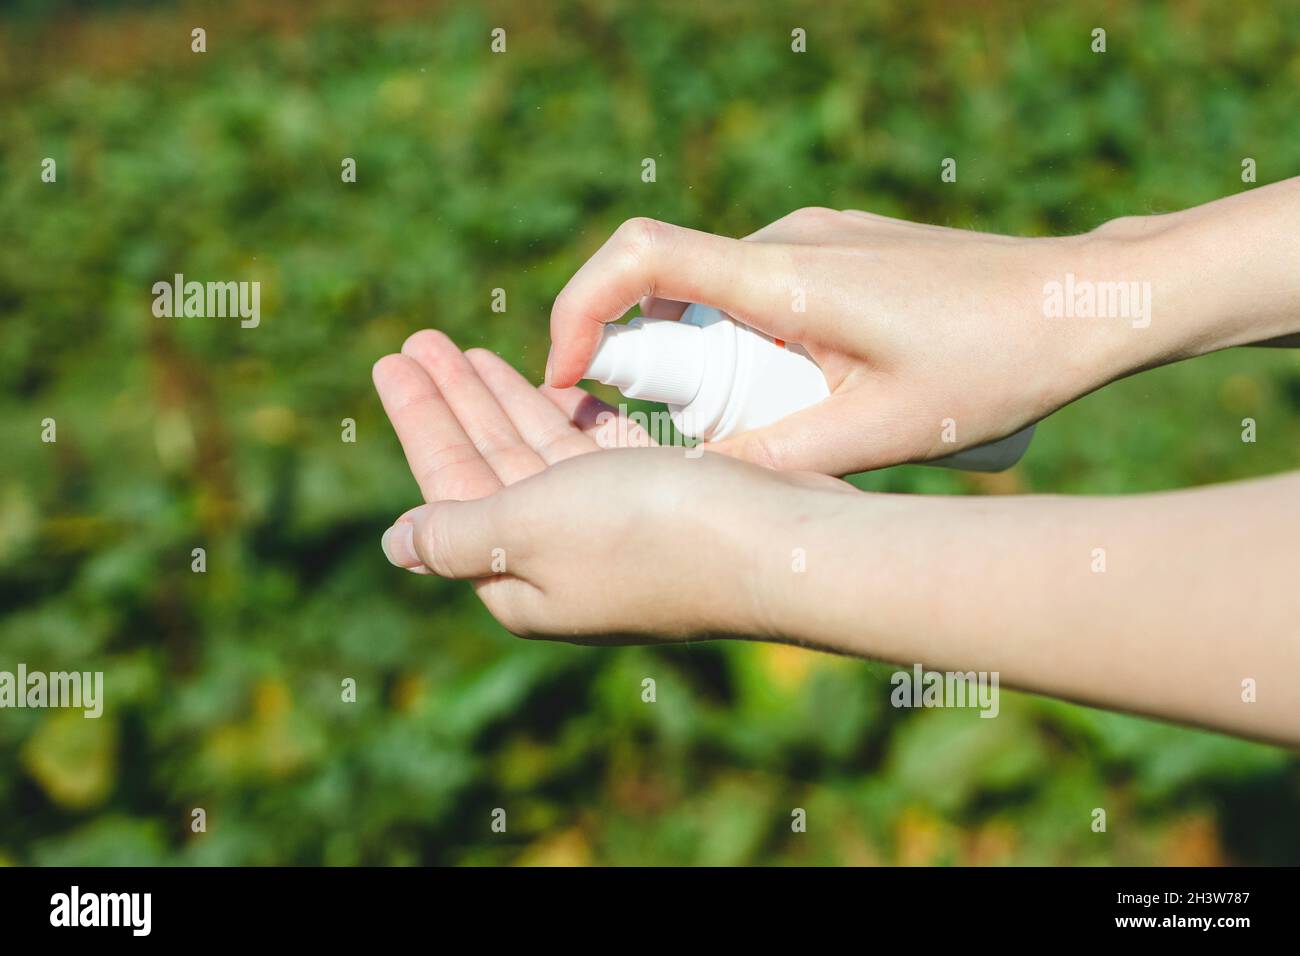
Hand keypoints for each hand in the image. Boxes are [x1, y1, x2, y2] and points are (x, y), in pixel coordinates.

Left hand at [372, 330, 852, 641]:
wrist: (784, 548)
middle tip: (420, 337)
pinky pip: (596, 454)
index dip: (421, 418)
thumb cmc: (653, 533)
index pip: (449, 485)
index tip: (393, 356)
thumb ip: (458, 534)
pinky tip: (554, 383)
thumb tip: (396, 546)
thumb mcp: (531, 530)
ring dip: (505, 399)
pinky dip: (571, 416)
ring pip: (541, 454)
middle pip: (490, 465)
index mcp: (517, 577)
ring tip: (468, 350)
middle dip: (455, 400)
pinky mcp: (661, 506)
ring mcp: (613, 535)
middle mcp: (560, 562)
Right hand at [545, 208, 1147, 473]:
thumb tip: (694, 480)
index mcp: (787, 278)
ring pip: (716, 295)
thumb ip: (776, 457)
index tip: (566, 378)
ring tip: (766, 421)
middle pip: (666, 286)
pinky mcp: (842, 248)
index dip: (576, 310)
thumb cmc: (997, 364)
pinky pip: (761, 291)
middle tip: (681, 438)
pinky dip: (746, 343)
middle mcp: (789, 240)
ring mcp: (817, 237)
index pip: (637, 258)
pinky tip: (811, 392)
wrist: (1087, 301)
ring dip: (704, 359)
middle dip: (644, 361)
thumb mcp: (881, 434)